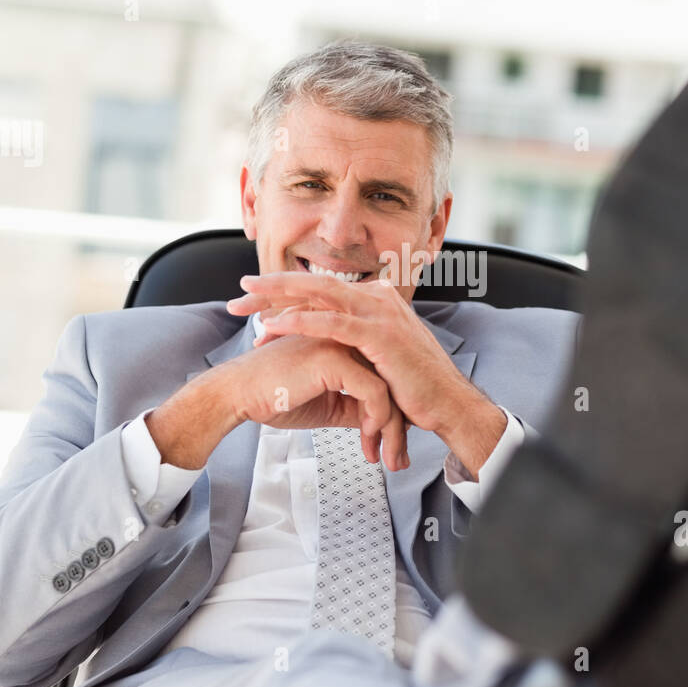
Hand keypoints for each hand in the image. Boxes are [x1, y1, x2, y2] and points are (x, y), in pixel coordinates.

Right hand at [224, 332, 408, 469]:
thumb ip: (356, 408)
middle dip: (399, 426)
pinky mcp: (335, 359)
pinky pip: (373, 391)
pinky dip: (377, 419)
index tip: (390, 447)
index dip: (392, 415)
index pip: (385, 377)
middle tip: (398, 460)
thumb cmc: (274, 397)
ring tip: (387, 458)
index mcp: (346, 343)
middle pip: (392, 382)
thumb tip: (381, 426)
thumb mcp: (327, 405)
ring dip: (392, 429)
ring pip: (388, 387)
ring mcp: (342, 345)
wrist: (239, 394)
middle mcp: (348, 339)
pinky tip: (367, 438)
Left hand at [227, 272, 470, 438]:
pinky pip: (333, 322)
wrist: (447, 403)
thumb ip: (359, 344)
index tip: (256, 300)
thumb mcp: (382, 356)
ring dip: (278, 296)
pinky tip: (274, 323)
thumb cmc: (415, 387)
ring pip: (319, 294)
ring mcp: (380, 312)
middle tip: (240, 287)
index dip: (287, 292)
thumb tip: (335, 346)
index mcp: (377, 299)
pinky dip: (301, 321)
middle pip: (316, 283)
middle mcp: (378, 297)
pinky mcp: (379, 334)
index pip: (323, 289)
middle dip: (274, 285)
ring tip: (246, 299)